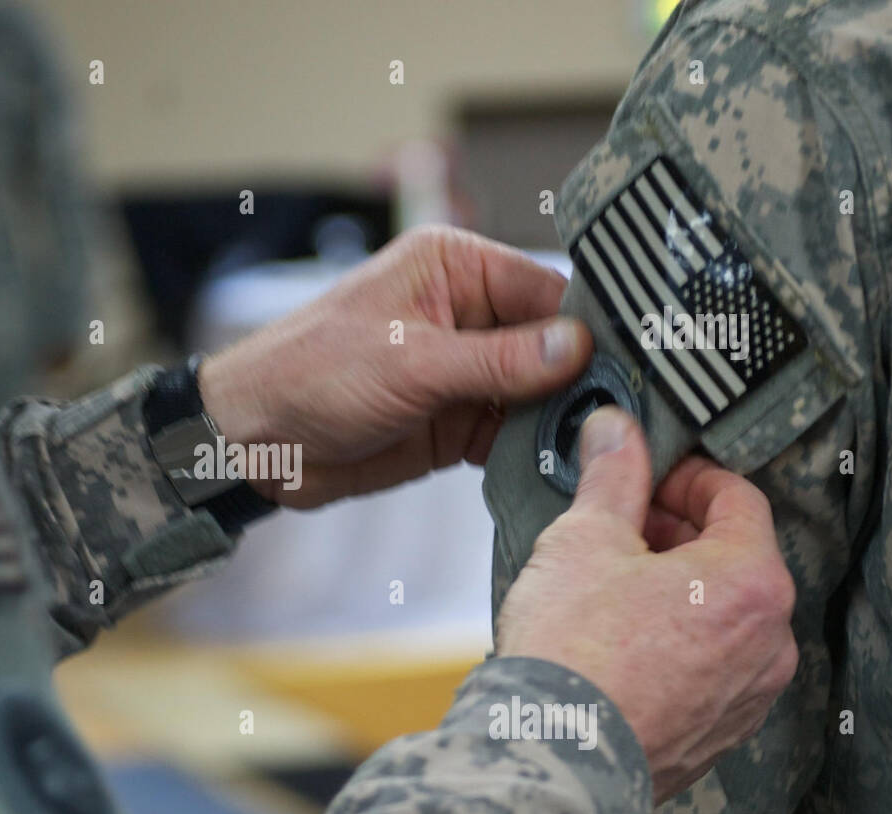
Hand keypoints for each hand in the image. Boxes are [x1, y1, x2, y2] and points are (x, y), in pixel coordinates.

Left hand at [199, 225, 591, 507]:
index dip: (586, 327)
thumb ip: (497, 360)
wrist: (255, 441)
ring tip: (604, 446)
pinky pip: (511, 434)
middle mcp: (466, 314)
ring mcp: (464, 372)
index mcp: (453, 268)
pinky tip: (562, 467)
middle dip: (583, 378)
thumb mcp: (410, 362)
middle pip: (551, 343)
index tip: (636, 362)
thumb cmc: (311, 374)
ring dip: (561, 420)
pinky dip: (532, 451)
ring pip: (538, 393)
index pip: (545, 288)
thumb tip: (576, 348)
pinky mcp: (455, 423)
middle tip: (630, 414)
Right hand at [495, 407, 797, 803]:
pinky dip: (671, 644)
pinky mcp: (717, 732)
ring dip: (673, 592)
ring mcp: (746, 694)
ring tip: (606, 592)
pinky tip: (614, 644)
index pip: (737, 498)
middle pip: (731, 559)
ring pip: (718, 617)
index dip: (685, 478)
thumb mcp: (583, 539)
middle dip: (674, 536)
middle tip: (616, 533)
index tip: (647, 479)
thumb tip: (614, 431)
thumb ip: (611, 477)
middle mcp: (767, 642)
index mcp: (749, 582)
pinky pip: (705, 668)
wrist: (553, 753)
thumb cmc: (572, 654)